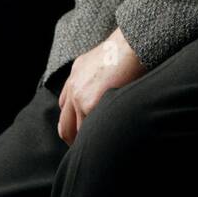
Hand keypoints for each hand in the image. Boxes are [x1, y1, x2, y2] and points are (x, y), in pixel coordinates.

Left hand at [57, 28, 146, 145]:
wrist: (132, 43)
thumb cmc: (129, 51)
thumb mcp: (105, 60)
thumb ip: (98, 77)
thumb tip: (109, 90)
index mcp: (76, 74)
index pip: (66, 106)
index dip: (74, 122)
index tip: (84, 133)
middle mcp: (73, 85)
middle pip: (65, 125)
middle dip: (73, 141)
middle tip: (87, 152)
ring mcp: (78, 95)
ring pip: (75, 131)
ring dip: (85, 142)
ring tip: (97, 153)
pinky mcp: (88, 102)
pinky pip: (88, 129)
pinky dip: (96, 138)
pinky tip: (105, 144)